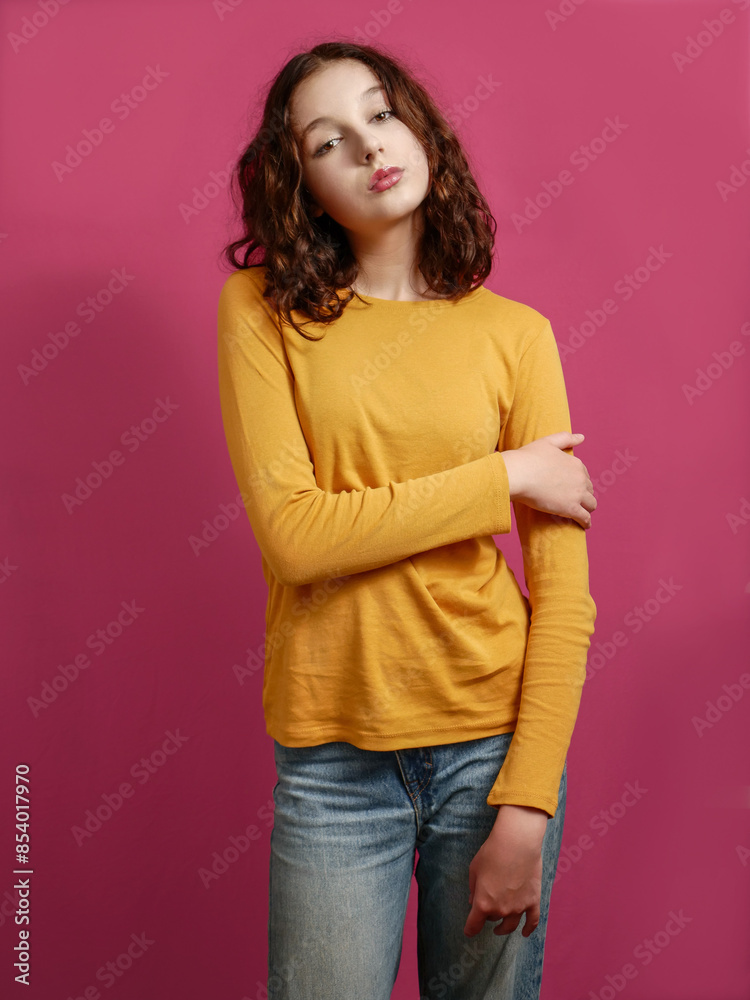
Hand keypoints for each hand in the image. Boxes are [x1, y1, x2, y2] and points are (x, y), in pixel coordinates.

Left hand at [463, 804, 548, 938]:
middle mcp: (501, 910)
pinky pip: (532, 922)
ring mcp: (518, 908)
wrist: (517, 843)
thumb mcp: (474, 869)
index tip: (468, 932)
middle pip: (492, 919)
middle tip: (486, 908)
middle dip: (488, 914)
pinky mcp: (532, 902)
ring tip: (500, 929)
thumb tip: (473, 901)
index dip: (470, 930)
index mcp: (483, 903)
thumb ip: (473, 888)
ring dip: (504, 928)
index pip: (474, 925)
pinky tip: (524, 933)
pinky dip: (528, 929)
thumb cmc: (492, 853)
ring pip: (510, 925)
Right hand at [501, 431, 595, 528]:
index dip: (578, 481)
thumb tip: (582, 437)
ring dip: (588, 509)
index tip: (572, 486)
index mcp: (576, 463)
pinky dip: (586, 523)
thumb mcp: (548, 442)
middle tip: (575, 501)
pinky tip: (584, 526)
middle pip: (589, 489)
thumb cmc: (528, 458)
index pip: (584, 474)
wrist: (518, 474)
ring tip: (582, 514)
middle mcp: (580, 478)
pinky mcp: (571, 509)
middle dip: (584, 495)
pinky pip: (585, 518)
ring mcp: (577, 494)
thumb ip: (566, 438)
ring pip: (591, 504)